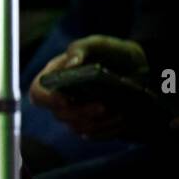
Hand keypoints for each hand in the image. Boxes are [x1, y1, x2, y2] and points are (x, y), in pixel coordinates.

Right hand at [28, 35, 147, 138]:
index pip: (38, 92)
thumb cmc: (114, 54)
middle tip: (103, 106)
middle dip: (81, 112)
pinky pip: (94, 134)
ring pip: (77, 127)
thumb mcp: (100, 44)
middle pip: (60, 114)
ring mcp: (77, 113)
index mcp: (57, 75)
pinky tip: (123, 119)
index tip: (64, 100)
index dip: (47, 99)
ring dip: (99, 123)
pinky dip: (108, 129)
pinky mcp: (92, 125)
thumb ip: (82, 48)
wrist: (139, 71)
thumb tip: (72, 63)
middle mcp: (62, 97)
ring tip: (120, 112)